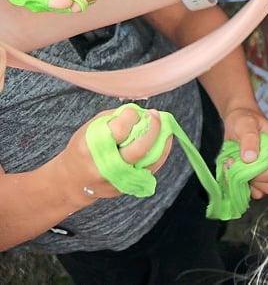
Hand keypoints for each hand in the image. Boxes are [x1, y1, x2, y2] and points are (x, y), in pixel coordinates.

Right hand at [56, 107, 172, 202]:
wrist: (73, 181)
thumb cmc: (83, 149)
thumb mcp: (90, 129)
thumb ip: (115, 118)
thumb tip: (140, 112)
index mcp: (92, 148)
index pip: (120, 129)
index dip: (131, 116)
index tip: (134, 112)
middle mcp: (106, 166)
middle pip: (139, 148)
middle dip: (153, 128)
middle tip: (156, 115)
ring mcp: (118, 179)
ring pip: (150, 160)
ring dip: (162, 139)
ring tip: (164, 126)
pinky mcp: (127, 186)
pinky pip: (152, 168)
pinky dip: (161, 152)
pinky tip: (163, 140)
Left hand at [220, 106, 267, 199]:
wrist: (240, 119)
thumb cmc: (243, 119)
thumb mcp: (244, 124)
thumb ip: (249, 139)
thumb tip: (250, 158)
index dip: (257, 175)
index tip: (241, 164)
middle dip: (252, 181)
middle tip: (236, 167)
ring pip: (265, 189)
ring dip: (248, 184)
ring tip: (237, 168)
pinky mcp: (265, 174)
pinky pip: (259, 189)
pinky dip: (247, 186)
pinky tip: (239, 173)